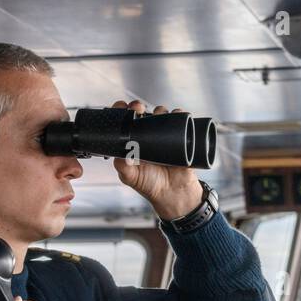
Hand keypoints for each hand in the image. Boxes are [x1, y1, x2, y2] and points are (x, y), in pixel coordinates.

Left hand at [110, 99, 201, 219]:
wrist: (174, 193)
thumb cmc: (150, 185)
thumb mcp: (131, 177)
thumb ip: (123, 167)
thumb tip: (120, 155)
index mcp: (133, 142)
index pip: (126, 122)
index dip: (123, 112)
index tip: (122, 108)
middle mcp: (147, 136)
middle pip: (143, 113)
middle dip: (139, 106)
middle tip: (138, 108)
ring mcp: (164, 135)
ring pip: (161, 114)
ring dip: (159, 109)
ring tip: (158, 115)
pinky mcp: (180, 137)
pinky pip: (180, 120)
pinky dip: (178, 114)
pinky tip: (175, 114)